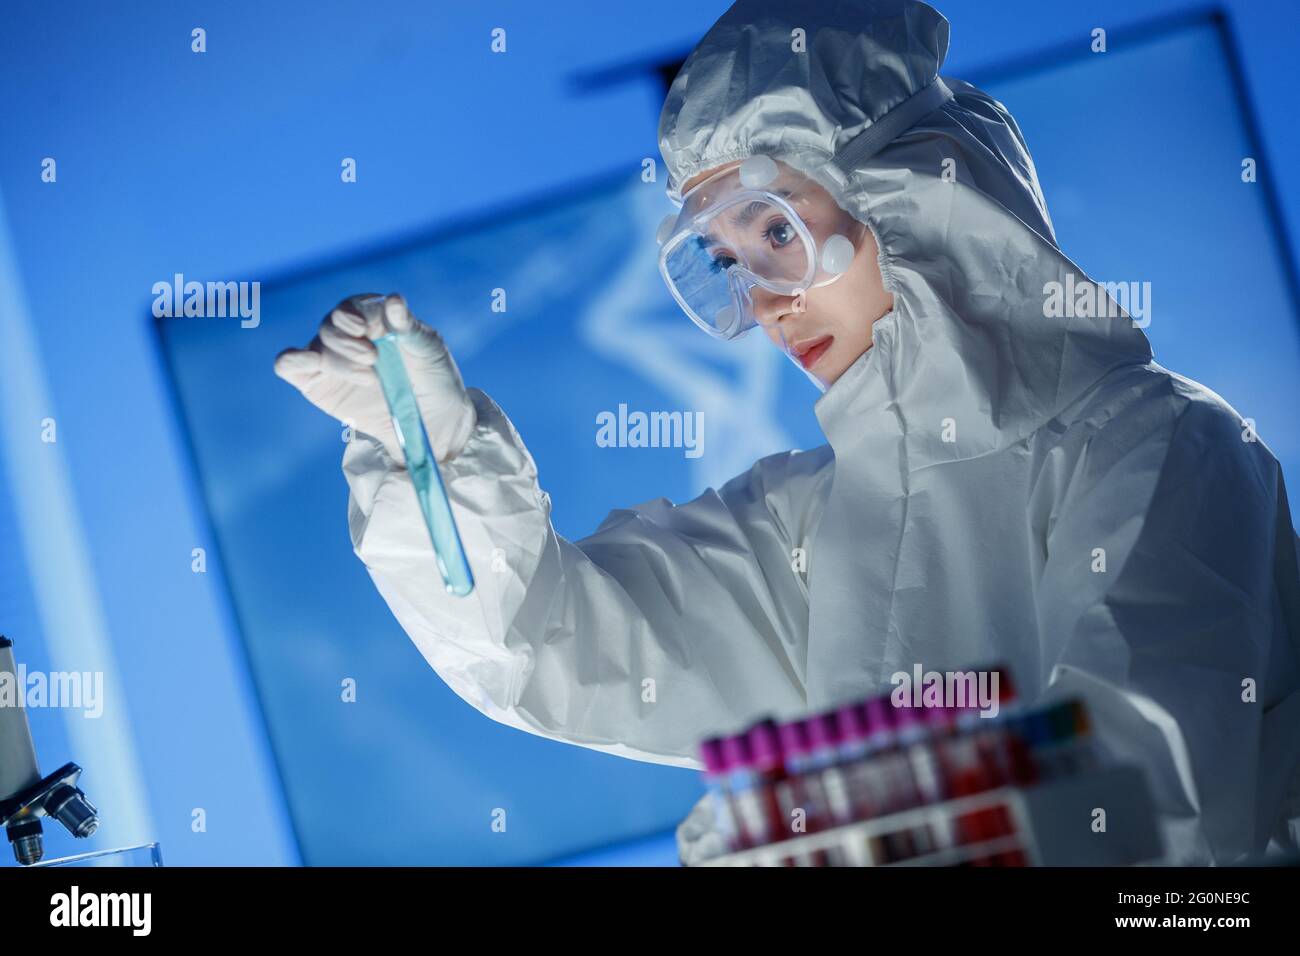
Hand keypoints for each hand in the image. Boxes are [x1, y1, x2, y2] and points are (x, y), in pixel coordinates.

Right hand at [274, 293, 475, 464]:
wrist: (434, 420)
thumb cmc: (434, 378)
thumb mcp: (429, 349)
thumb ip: (408, 326)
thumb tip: (393, 299)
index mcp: (374, 318)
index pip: (351, 307)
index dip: (351, 314)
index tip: (363, 330)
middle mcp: (348, 335)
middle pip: (329, 326)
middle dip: (347, 342)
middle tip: (373, 359)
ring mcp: (330, 359)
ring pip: (313, 346)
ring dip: (337, 360)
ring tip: (369, 378)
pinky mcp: (316, 383)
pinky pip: (288, 365)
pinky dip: (290, 360)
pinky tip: (312, 364)